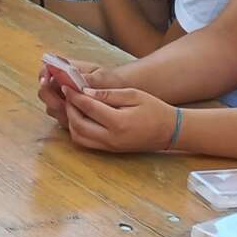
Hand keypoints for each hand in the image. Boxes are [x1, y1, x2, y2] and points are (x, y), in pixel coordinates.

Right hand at [36, 54, 109, 124]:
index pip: (45, 71)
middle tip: (62, 102)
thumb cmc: (110, 80)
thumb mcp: (102, 76)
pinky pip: (62, 119)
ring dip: (59, 110)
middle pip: (44, 93)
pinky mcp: (69, 114)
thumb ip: (89, 79)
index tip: (47, 79)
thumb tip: (76, 82)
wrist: (120, 92)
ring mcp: (63, 101)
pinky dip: (67, 119)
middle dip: (51, 98)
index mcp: (65, 71)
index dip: (43, 76)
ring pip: (51, 108)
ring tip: (73, 110)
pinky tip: (79, 119)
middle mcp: (60, 86)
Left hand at [63, 84, 179, 154]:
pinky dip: (78, 130)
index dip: (75, 96)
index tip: (66, 85)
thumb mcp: (134, 95)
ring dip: (71, 120)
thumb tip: (86, 92)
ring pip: (78, 137)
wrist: (170, 131)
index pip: (88, 108)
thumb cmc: (154, 109)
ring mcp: (109, 146)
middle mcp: (111, 138)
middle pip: (78, 124)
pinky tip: (81, 117)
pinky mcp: (109, 150)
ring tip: (74, 105)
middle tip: (68, 95)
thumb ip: (109, 94)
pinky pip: (86, 142)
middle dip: (69, 108)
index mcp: (118, 122)